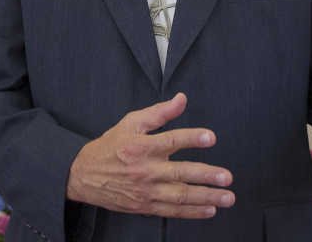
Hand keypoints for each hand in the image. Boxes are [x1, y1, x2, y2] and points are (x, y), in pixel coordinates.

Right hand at [66, 92, 234, 218]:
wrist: (84, 176)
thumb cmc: (111, 146)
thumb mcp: (131, 122)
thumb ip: (159, 113)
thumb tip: (182, 99)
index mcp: (141, 147)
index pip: (171, 141)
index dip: (192, 138)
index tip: (211, 137)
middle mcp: (145, 170)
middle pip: (180, 173)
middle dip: (206, 176)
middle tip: (227, 176)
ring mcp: (146, 191)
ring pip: (180, 196)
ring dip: (206, 198)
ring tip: (227, 197)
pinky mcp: (145, 207)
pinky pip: (172, 211)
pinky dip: (192, 212)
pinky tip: (210, 210)